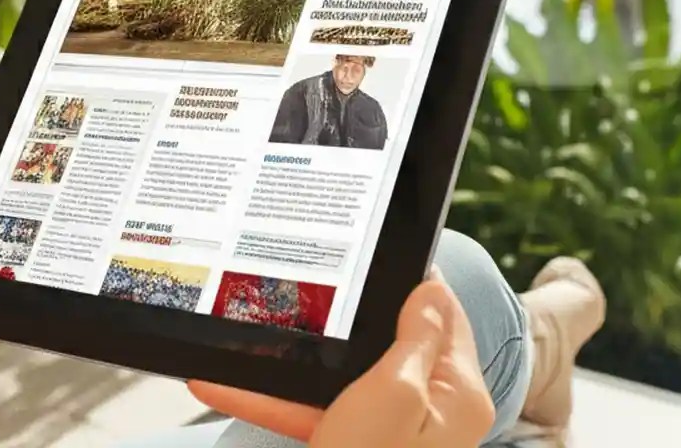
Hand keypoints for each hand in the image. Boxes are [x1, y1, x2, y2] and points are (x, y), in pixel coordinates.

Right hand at [189, 273, 493, 447]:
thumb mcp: (393, 395)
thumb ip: (414, 340)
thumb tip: (431, 290)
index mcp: (456, 392)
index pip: (443, 315)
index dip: (409, 281)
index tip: (369, 250)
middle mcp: (431, 411)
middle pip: (385, 344)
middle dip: (335, 321)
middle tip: (300, 284)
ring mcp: (392, 433)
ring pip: (339, 380)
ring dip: (288, 365)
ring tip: (244, 336)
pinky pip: (315, 414)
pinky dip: (274, 402)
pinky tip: (223, 387)